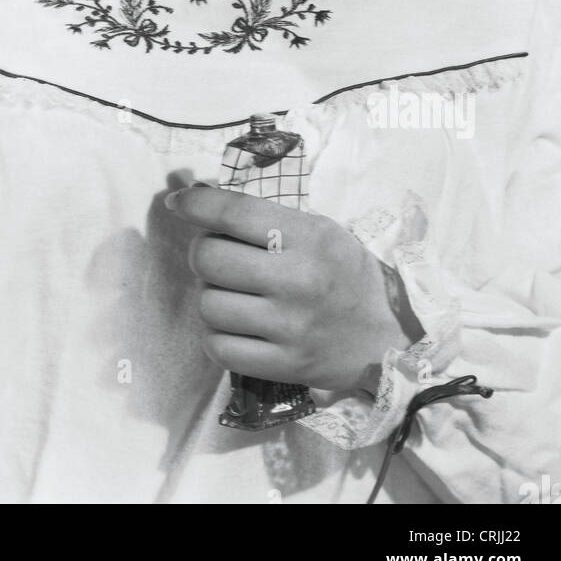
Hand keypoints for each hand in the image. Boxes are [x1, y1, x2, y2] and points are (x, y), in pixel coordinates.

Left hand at [166, 185, 422, 393]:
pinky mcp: (282, 364)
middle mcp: (297, 281)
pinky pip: (218, 347)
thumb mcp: (318, 230)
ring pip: (208, 304)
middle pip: (210, 258)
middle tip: (219, 257)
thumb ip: (263, 215)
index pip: (234, 211)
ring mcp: (288, 327)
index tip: (177, 203)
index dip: (195, 204)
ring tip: (232, 294)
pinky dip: (216, 335)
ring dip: (210, 296)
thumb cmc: (344, 274)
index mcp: (309, 238)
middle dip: (203, 252)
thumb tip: (196, 195)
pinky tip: (233, 326)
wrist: (382, 337)